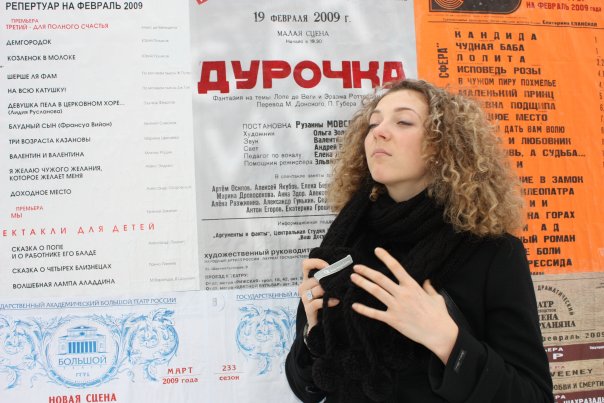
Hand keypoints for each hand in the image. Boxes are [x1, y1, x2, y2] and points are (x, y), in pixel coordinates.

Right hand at [298, 258, 339, 328]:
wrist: (320, 323)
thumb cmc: (325, 301)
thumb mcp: (326, 287)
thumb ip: (328, 278)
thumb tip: (341, 267)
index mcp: (307, 279)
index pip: (305, 265)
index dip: (316, 262)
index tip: (328, 266)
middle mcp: (303, 287)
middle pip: (314, 278)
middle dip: (327, 280)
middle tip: (337, 283)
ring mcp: (304, 298)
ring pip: (316, 289)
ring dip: (328, 291)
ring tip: (337, 294)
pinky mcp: (308, 309)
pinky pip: (317, 302)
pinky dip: (328, 301)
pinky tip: (336, 302)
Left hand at [350, 247, 457, 363]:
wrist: (440, 334)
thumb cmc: (439, 315)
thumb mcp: (436, 297)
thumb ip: (429, 287)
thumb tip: (426, 281)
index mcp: (412, 286)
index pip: (396, 267)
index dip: (385, 257)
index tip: (377, 250)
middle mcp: (402, 294)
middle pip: (380, 279)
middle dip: (366, 271)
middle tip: (356, 267)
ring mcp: (396, 306)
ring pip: (375, 291)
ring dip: (363, 283)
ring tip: (353, 278)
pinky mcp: (393, 320)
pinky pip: (375, 313)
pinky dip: (363, 309)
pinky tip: (354, 305)